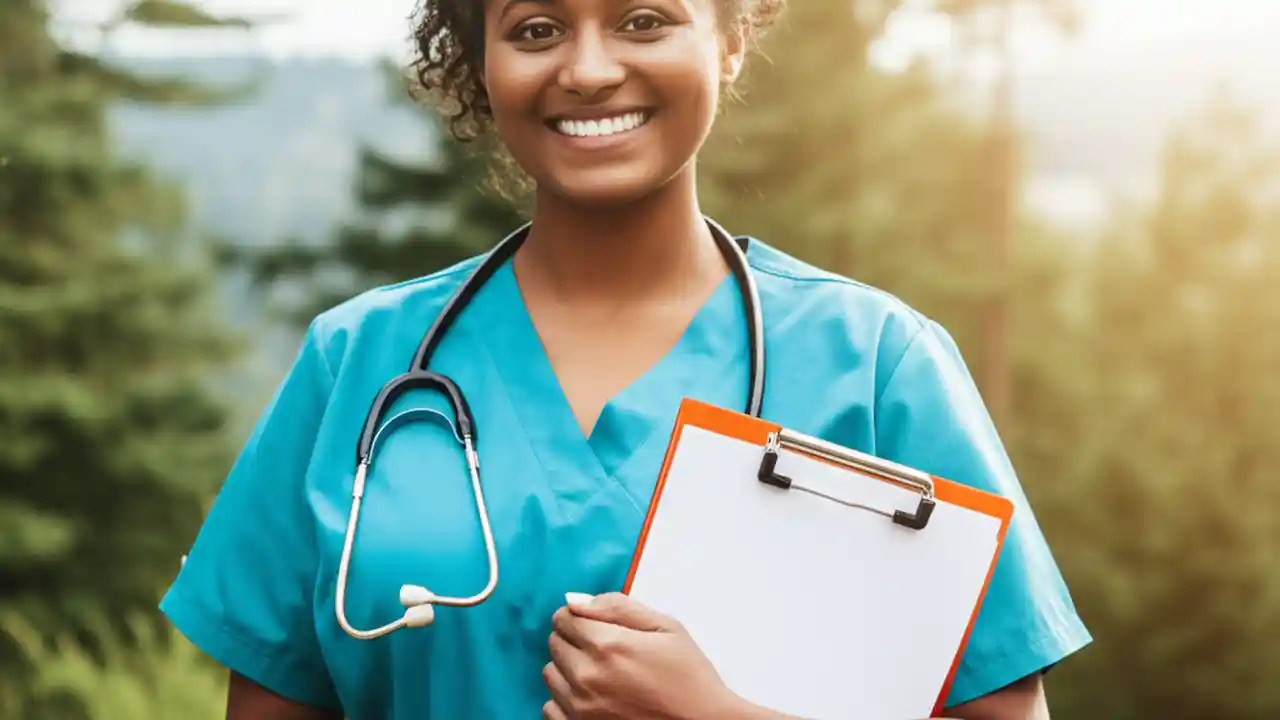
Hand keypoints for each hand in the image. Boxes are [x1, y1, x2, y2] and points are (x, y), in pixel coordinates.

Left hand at [541, 592, 744, 719]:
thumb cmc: (689, 677)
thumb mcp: (665, 628)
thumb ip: (618, 606)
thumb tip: (577, 601)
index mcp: (607, 644)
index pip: (564, 618)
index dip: (580, 617)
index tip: (596, 625)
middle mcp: (587, 675)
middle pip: (555, 643)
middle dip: (574, 639)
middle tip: (603, 649)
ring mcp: (580, 707)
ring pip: (550, 673)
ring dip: (567, 668)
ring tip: (599, 673)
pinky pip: (550, 708)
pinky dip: (564, 700)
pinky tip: (590, 697)